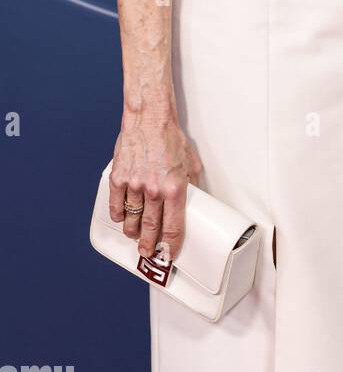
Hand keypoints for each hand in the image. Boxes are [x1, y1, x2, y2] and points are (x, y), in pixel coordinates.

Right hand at [109, 118, 202, 262]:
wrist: (149, 119)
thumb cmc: (170, 138)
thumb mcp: (191, 162)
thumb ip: (192, 185)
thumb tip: (197, 201)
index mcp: (175, 188)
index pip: (173, 226)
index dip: (171, 244)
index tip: (168, 252)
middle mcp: (154, 190)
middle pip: (151, 228)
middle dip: (149, 245)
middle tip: (148, 252)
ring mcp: (134, 185)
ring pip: (131, 220)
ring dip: (133, 232)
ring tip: (135, 235)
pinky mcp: (118, 178)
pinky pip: (116, 206)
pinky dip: (118, 215)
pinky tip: (122, 218)